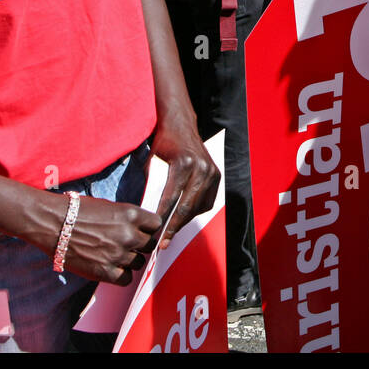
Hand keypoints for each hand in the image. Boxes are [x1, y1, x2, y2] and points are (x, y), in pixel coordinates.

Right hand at [54, 195, 163, 284]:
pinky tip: (111, 268)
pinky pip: (126, 279)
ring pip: (139, 263)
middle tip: (126, 244)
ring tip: (113, 255)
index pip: (156, 225)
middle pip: (150, 245)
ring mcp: (118, 254)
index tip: (141, 231)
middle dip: (140, 245)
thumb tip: (142, 230)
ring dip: (129, 260)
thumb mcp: (110, 207)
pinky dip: (120, 275)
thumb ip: (128, 219)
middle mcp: (128, 234)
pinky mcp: (105, 271)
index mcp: (131, 214)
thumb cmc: (79, 211)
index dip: (149, 229)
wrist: (54, 223)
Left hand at [149, 111, 219, 249]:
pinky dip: (195, 211)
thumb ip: (154, 186)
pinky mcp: (216, 175)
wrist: (182, 125)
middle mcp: (201, 168)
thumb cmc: (163, 144)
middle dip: (174, 227)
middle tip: (163, 243)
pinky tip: (183, 218)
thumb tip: (151, 214)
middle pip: (187, 206)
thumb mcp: (153, 162)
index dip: (162, 219)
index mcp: (183, 164)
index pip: (171, 199)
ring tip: (171, 234)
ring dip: (184, 222)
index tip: (154, 234)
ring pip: (198, 207)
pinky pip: (206, 201)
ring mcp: (211, 171)